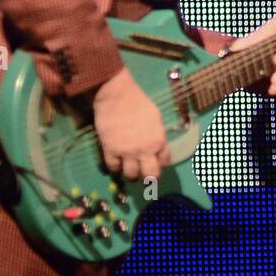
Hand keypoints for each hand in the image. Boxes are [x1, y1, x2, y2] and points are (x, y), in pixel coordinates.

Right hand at [93, 66, 170, 180]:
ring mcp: (127, 152)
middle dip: (149, 178)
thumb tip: (156, 144)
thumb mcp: (156, 119)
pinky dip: (115, 167)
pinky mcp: (110, 151)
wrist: (117, 97)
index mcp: (159, 141)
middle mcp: (145, 150)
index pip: (165, 160)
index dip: (161, 162)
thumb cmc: (139, 103)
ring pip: (131, 175)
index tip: (156, 161)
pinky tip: (116, 163)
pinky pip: (113, 167)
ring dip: (131, 174)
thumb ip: (156, 134)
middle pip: (150, 175)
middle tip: (145, 175)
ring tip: (129, 169)